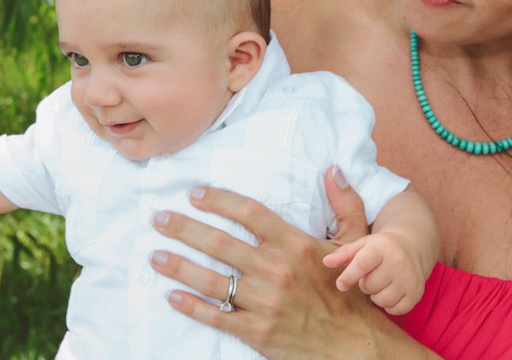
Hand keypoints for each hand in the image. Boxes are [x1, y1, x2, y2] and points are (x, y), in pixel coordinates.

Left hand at [147, 168, 428, 357]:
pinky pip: (216, 316)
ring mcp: (265, 302)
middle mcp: (277, 270)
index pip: (250, 213)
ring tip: (154, 255)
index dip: (219, 200)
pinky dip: (191, 306)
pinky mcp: (257, 331)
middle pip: (220, 243)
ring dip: (178, 265)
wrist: (355, 344)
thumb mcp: (357, 244)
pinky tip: (172, 296)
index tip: (195, 193)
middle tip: (159, 218)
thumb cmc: (351, 292)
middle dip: (184, 228)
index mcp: (296, 244)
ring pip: (212, 280)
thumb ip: (346, 204)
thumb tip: (334, 168)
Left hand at [322, 232, 425, 314]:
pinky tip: (391, 291)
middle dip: (365, 284)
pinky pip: (395, 310)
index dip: (349, 276)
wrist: (411, 246)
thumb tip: (325, 262)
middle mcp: (397, 262)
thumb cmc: (380, 248)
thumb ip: (343, 254)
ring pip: (382, 300)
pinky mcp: (416, 293)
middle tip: (371, 275)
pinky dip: (389, 305)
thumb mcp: (362, 245)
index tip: (340, 285)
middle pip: (370, 286)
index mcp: (381, 248)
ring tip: (381, 283)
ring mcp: (409, 279)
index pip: (363, 264)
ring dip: (376, 295)